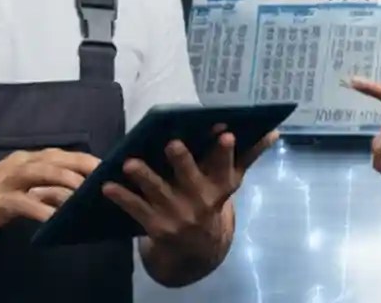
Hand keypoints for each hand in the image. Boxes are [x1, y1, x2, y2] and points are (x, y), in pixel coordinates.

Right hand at [0, 148, 99, 249]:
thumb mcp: (13, 196)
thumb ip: (38, 193)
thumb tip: (69, 198)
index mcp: (21, 161)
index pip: (60, 156)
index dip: (85, 160)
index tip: (109, 167)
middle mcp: (16, 164)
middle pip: (56, 159)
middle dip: (84, 165)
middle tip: (109, 175)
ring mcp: (5, 181)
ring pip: (43, 173)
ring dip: (68, 181)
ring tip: (90, 192)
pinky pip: (24, 203)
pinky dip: (43, 209)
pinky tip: (57, 219)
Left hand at [103, 127, 277, 256]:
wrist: (196, 249)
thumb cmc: (210, 200)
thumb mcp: (230, 181)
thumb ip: (248, 155)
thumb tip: (273, 131)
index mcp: (220, 186)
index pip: (225, 165)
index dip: (225, 151)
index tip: (226, 133)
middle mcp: (201, 201)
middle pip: (191, 177)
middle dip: (182, 161)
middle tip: (172, 143)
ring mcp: (178, 215)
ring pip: (160, 192)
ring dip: (145, 177)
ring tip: (130, 162)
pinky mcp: (157, 227)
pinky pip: (137, 210)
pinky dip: (122, 198)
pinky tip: (107, 185)